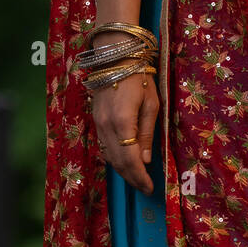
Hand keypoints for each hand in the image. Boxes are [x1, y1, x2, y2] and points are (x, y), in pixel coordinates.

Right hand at [90, 68, 158, 193]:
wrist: (116, 58)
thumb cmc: (140, 78)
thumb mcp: (151, 104)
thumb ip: (147, 134)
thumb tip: (145, 160)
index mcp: (123, 122)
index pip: (130, 159)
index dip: (140, 177)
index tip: (150, 187)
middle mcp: (107, 126)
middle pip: (118, 162)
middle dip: (132, 178)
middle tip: (146, 188)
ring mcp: (98, 124)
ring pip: (108, 156)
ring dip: (122, 171)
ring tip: (137, 179)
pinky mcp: (96, 121)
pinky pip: (104, 147)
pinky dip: (115, 159)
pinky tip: (125, 163)